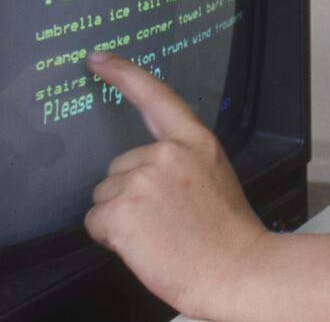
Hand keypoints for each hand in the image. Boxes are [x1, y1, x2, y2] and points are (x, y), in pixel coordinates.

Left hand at [84, 52, 270, 316]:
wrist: (235, 269)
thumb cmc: (227, 235)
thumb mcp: (213, 179)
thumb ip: (181, 164)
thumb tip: (145, 174)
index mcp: (195, 142)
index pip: (155, 97)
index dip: (123, 74)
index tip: (99, 59)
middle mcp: (166, 154)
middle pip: (118, 166)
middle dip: (129, 193)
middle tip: (163, 220)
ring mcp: (141, 180)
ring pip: (104, 196)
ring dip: (121, 217)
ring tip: (158, 234)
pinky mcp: (120, 209)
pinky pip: (95, 222)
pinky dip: (110, 238)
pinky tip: (142, 245)